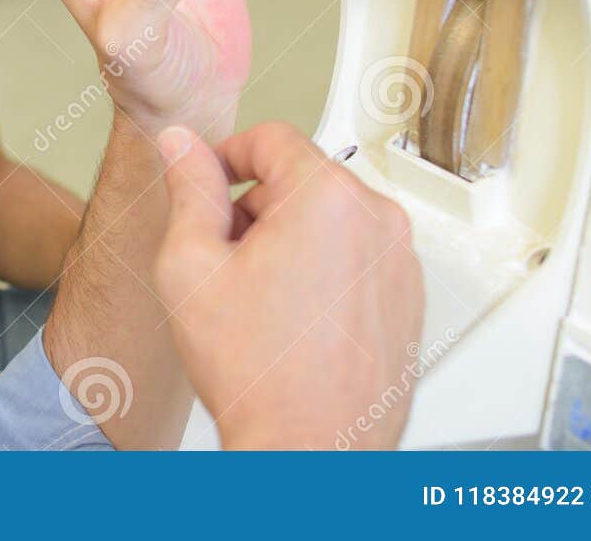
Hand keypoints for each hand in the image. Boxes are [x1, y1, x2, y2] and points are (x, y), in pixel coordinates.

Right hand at [152, 122, 424, 449]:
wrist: (310, 453)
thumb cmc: (260, 376)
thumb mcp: (192, 267)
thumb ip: (188, 189)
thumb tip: (182, 144)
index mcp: (328, 199)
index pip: (271, 137)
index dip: (226, 156)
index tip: (207, 184)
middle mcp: (379, 222)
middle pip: (303, 179)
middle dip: (257, 208)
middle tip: (224, 259)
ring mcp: (401, 262)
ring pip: (332, 219)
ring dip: (291, 239)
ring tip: (258, 299)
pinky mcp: (408, 298)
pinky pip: (358, 257)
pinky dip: (324, 271)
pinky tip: (292, 320)